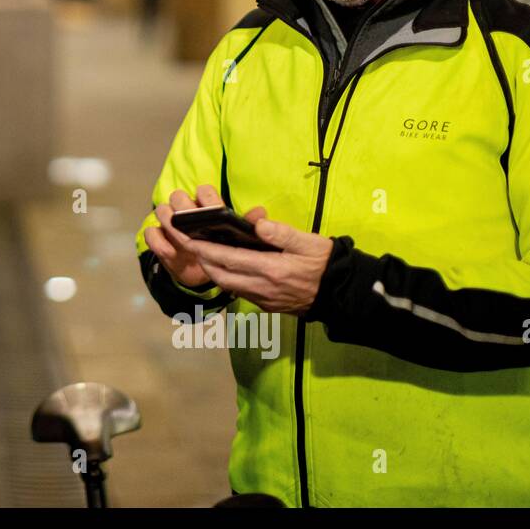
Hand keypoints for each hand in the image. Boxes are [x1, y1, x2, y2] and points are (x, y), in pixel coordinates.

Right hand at [144, 185, 266, 287]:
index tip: (215, 209)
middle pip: (178, 196)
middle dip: (184, 207)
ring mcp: (168, 224)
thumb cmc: (218, 248)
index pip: (203, 190)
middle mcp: (184, 210)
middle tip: (194, 221)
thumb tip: (260, 213)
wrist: (199, 270)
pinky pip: (151, 234)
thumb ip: (245, 224)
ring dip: (170, 222)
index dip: (207, 197)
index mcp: (204, 206)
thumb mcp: (233, 238)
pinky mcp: (158, 239)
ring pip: (162, 211)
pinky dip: (160, 242)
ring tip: (182, 237)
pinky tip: (172, 252)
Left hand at [189, 217, 332, 314]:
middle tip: (189, 244)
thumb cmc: (324, 263)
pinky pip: (239, 292)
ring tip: (202, 254)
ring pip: (228, 286)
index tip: (189, 239)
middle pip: (221, 276)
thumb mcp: (309, 242)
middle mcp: (262, 287)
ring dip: (212, 271)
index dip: (206, 250)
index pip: (229, 259)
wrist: (340, 293)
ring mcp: (263, 299)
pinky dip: (226, 279)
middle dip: (202, 261)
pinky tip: (224, 268)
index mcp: (271, 269)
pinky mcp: (266, 305)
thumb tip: (258, 223)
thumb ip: (282, 233)